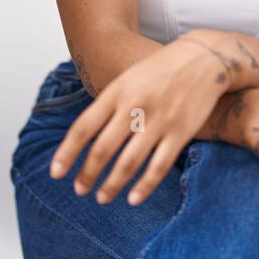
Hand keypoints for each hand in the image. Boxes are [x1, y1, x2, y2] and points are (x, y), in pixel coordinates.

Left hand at [48, 34, 229, 204]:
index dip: (67, 153)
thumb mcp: (128, 79)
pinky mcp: (181, 132)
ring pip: (128, 163)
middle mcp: (134, 107)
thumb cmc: (159, 71)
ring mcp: (158, 120)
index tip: (55, 173)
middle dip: (87, 174)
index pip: (83, 128)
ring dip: (111, 185)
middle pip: (103, 149)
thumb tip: (86, 138)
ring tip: (101, 198)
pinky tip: (133, 199)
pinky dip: (144, 186)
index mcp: (117, 92)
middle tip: (79, 190)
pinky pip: (159, 166)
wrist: (202, 59)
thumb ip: (108, 105)